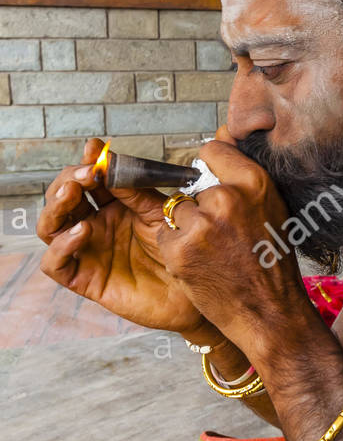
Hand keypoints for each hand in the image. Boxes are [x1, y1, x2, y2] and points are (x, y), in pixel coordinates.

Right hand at [38, 138, 217, 342]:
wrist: (196, 291)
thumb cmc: (182, 252)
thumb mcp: (162, 213)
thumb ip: (136, 191)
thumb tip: (111, 162)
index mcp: (112, 206)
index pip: (87, 180)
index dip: (87, 163)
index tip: (95, 149)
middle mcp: (94, 226)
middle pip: (62, 198)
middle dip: (69, 180)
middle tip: (88, 172)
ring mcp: (86, 252)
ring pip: (49, 226)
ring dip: (56, 206)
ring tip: (75, 193)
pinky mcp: (85, 279)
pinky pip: (56, 264)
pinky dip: (61, 246)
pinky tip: (82, 231)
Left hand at [157, 138, 318, 360]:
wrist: (270, 313)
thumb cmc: (272, 262)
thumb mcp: (271, 209)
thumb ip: (242, 174)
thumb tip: (222, 132)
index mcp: (254, 182)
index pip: (211, 151)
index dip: (210, 173)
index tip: (218, 193)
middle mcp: (227, 197)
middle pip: (191, 188)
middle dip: (199, 210)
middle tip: (223, 239)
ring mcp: (202, 224)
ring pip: (176, 212)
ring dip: (186, 231)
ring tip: (213, 254)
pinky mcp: (180, 248)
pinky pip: (166, 236)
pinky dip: (177, 252)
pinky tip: (202, 266)